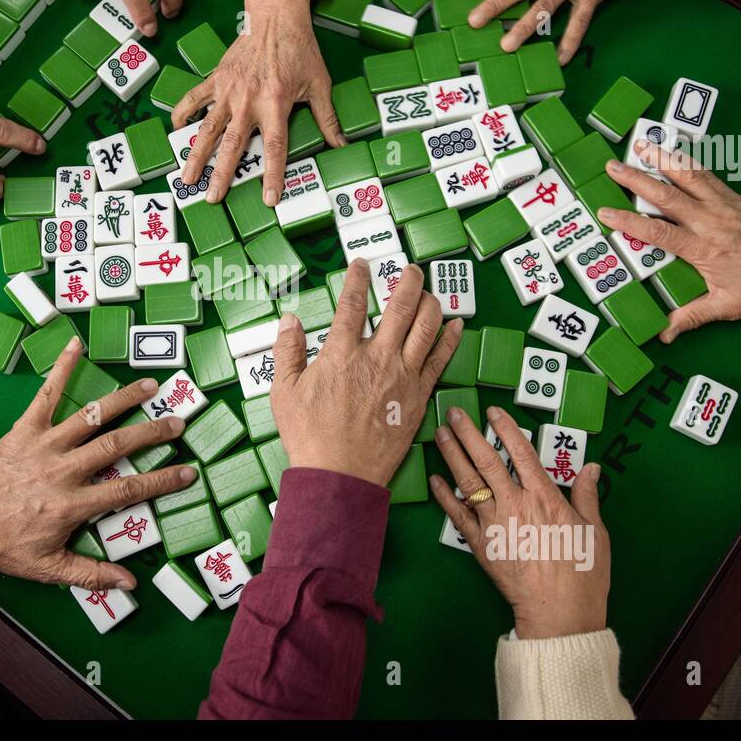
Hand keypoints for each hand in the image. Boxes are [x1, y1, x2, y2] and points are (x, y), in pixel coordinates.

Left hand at [0, 337, 195, 589]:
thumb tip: (130, 584)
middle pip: (115, 447)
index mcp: (72, 505)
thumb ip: (90, 574)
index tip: (187, 473)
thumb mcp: (47, 568)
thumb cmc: (6, 544)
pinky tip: (76, 345)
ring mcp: (43, 446)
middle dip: (149, 433)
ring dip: (121, 400)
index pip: (126, 492)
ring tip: (149, 386)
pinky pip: (46, 396)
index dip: (160, 482)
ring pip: (89, 418)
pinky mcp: (24, 429)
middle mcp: (62, 471)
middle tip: (177, 422)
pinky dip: (62, 369)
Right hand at [171, 0, 344, 204]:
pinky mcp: (217, 78)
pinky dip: (183, 113)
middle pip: (234, 145)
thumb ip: (327, 118)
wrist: (276, 16)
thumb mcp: (319, 84)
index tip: (269, 198)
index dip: (272, 174)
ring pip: (208, 128)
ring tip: (187, 178)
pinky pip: (195, 99)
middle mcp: (249, 100)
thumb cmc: (300, 49)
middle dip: (222, 174)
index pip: (274, 146)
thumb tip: (341, 145)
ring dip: (196, 154)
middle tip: (212, 198)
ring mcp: (229, 90)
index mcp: (276, 103)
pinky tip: (176, 130)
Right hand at [270, 259, 462, 485]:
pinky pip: (440, 360)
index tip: (362, 265)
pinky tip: (456, 325)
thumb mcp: (284, 392)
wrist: (340, 475)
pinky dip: (450, 339)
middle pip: (400, 308)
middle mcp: (377, 358)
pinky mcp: (418, 397)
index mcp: (342, 354)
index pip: (351, 305)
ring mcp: (402, 377)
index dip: (357, 279)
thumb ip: (287, 351)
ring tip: (431, 292)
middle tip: (412, 270)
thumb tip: (290, 319)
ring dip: (431, 303)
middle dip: (408, 282)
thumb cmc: (309, 437)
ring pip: (426, 328)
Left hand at [431, 406, 608, 639]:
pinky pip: (458, 515)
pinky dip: (445, 496)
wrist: (559, 613)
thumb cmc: (582, 574)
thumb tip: (591, 467)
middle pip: (487, 461)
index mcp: (545, 497)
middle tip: (455, 412)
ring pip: (468, 482)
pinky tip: (436, 479)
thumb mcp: (594, 531)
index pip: (521, 452)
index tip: (493, 411)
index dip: (506, 428)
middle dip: (468, 433)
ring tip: (441, 434)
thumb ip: (587, 496)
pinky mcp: (480, 545)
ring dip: (452, 455)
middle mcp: (515, 504)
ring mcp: (494, 524)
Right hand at [598, 145, 740, 342]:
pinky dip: (687, 162)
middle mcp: (709, 221)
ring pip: (687, 175)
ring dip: (662, 159)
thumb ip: (692, 316)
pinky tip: (674, 154)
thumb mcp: (729, 306)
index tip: (605, 213)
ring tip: (641, 145)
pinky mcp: (733, 198)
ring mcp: (722, 205)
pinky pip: (705, 175)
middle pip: (667, 194)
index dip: (629, 222)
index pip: (658, 232)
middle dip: (636, 179)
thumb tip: (664, 333)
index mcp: (704, 248)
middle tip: (612, 167)